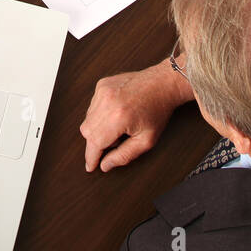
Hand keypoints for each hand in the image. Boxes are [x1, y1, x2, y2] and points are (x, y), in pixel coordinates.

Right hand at [80, 58, 192, 172]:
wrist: (163, 83)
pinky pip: (92, 106)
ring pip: (87, 119)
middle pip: (87, 131)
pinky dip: (99, 114)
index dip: (91, 157)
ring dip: (98, 128)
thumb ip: (124, 156)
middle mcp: (107, 102)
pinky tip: (116, 113)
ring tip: (119, 125)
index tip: (90, 166)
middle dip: (96, 143)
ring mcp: (103, 91)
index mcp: (119, 117)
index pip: (95, 142)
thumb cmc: (158, 111)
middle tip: (115, 142)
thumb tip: (105, 165)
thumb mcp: (146, 140)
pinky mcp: (102, 84)